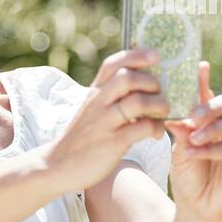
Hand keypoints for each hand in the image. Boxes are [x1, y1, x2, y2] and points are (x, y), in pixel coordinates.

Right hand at [46, 48, 169, 191]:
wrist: (58, 166)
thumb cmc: (83, 137)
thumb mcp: (92, 109)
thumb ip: (110, 95)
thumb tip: (141, 83)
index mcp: (95, 92)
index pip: (113, 64)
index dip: (137, 55)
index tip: (156, 56)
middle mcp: (98, 103)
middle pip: (127, 78)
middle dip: (151, 82)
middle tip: (159, 94)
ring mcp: (105, 122)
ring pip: (137, 102)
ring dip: (158, 105)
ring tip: (162, 113)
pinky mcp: (112, 143)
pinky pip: (141, 129)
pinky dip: (155, 128)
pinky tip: (155, 133)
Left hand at [163, 60, 221, 221]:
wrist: (196, 208)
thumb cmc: (188, 175)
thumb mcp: (178, 150)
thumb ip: (180, 131)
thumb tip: (176, 116)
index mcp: (211, 119)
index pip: (209, 94)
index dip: (205, 80)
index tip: (199, 66)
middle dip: (210, 106)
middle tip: (194, 115)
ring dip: (211, 129)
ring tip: (193, 137)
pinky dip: (212, 149)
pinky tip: (194, 152)